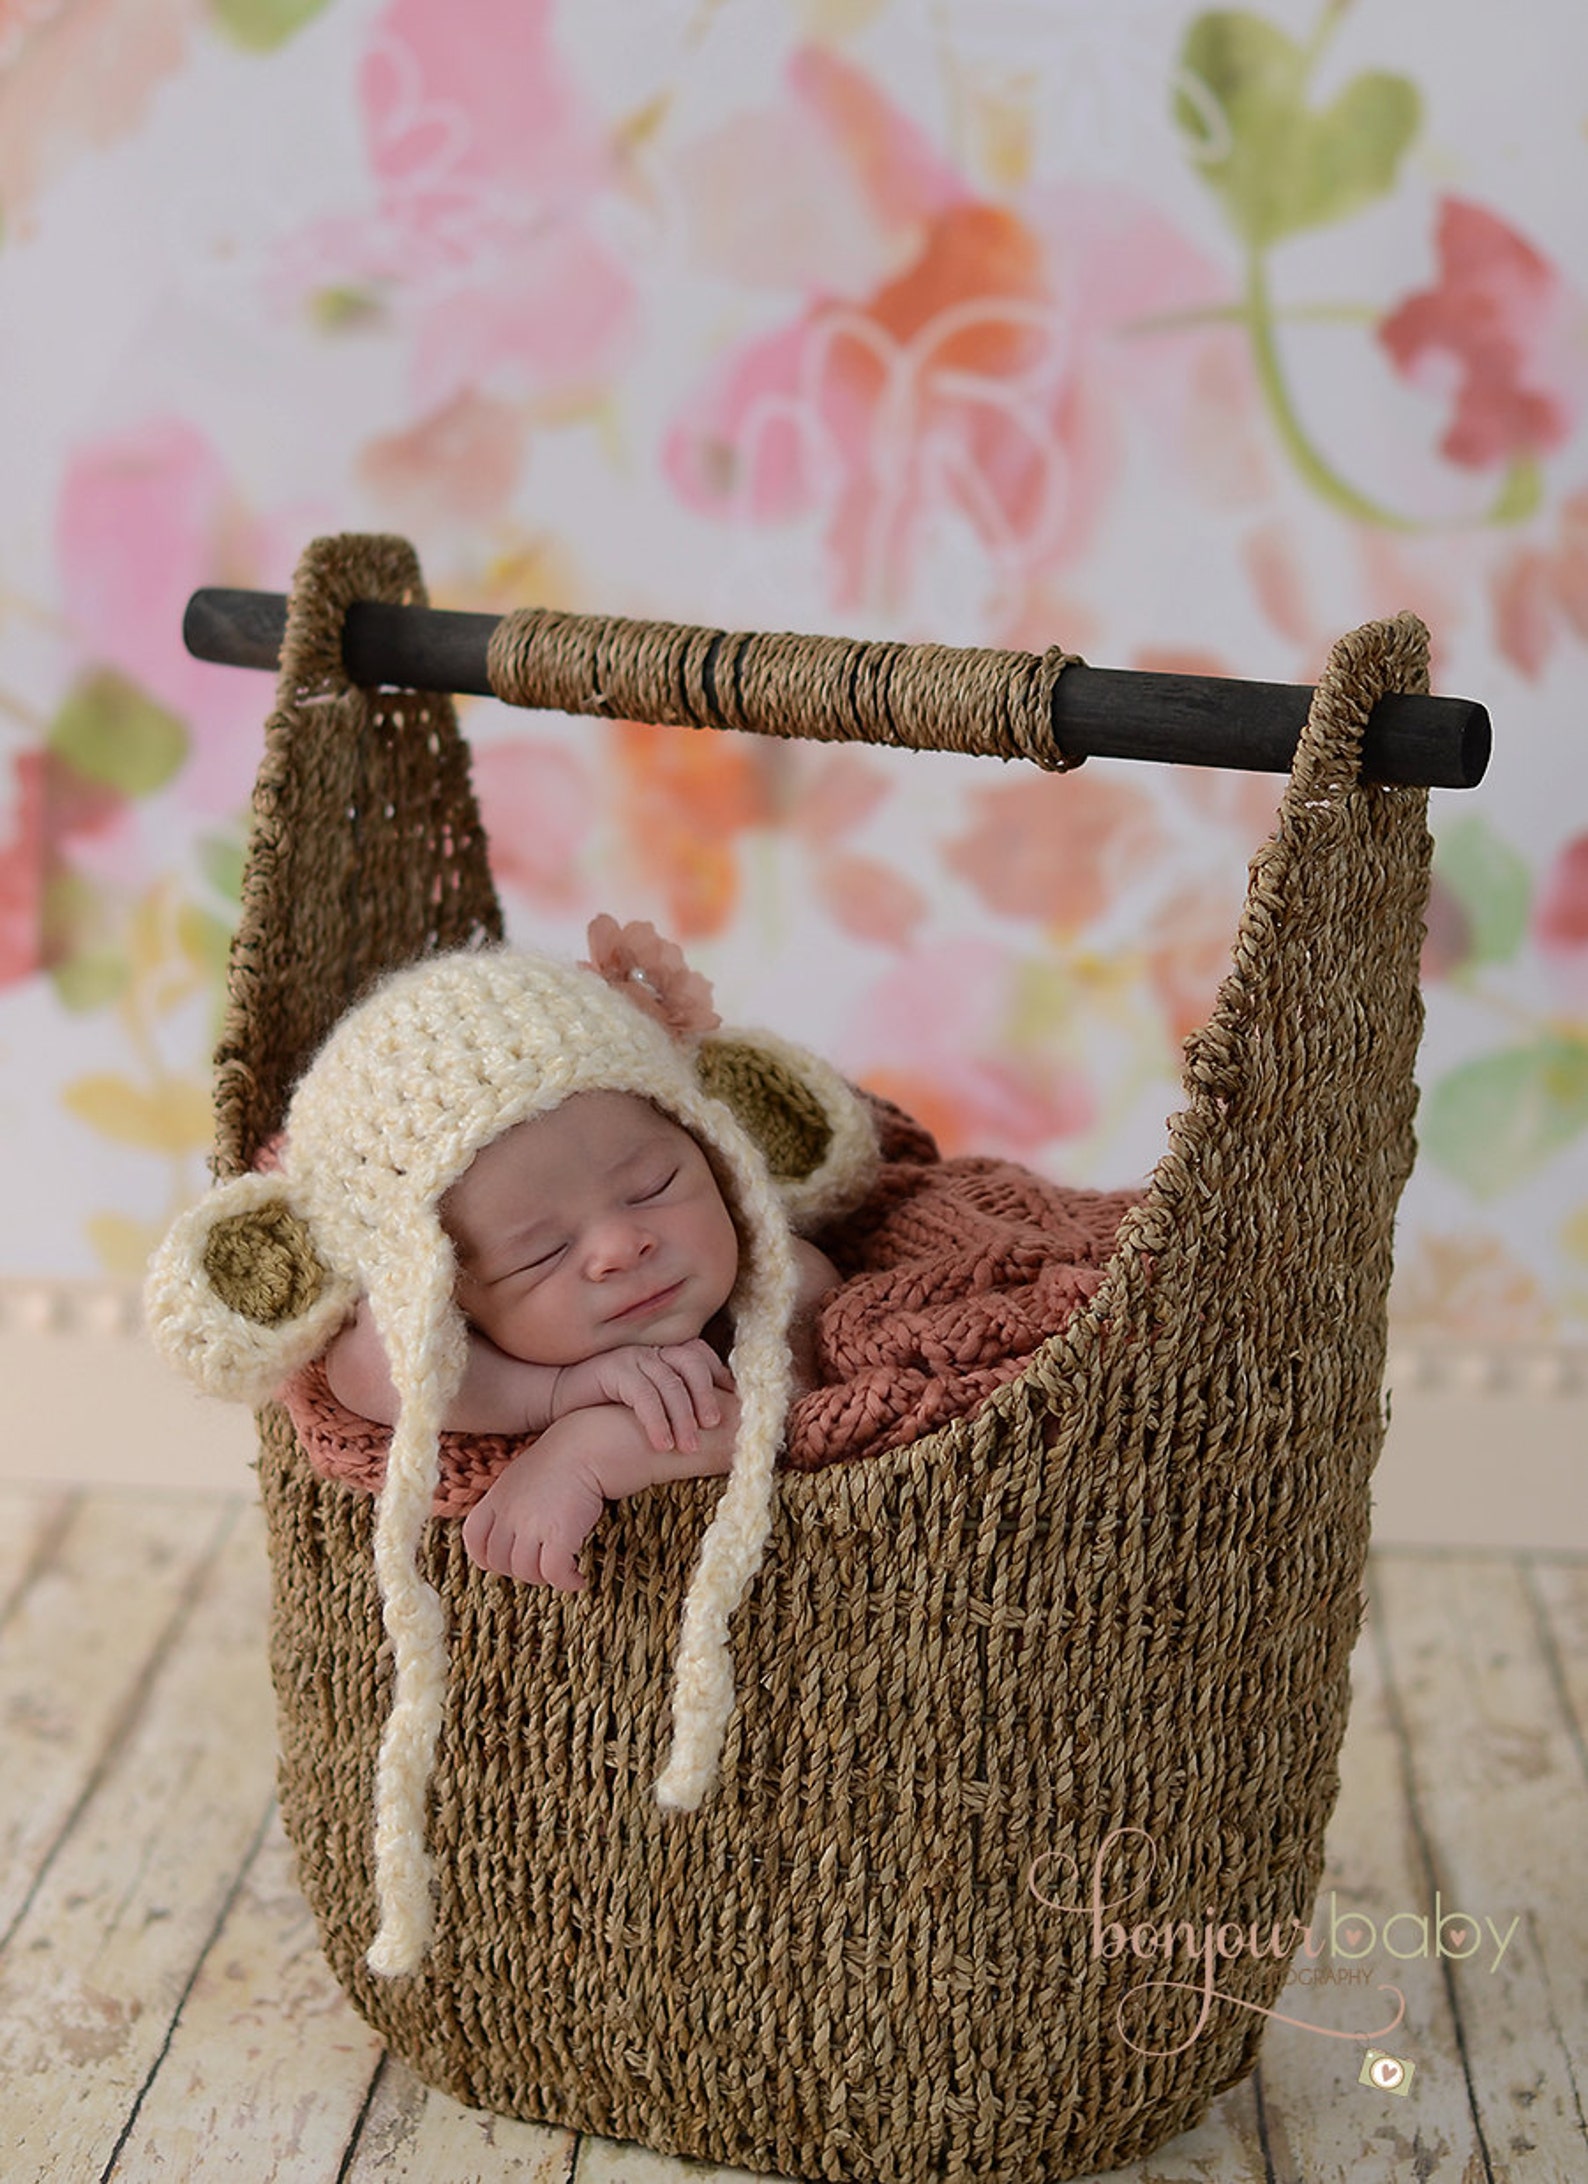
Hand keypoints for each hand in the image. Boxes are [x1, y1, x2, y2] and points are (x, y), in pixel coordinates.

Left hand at [461, 1428, 608, 1592]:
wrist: (589, 1446)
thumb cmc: (563, 1459)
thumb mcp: (523, 1475)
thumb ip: (511, 1502)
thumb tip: (516, 1531)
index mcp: (497, 1497)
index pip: (474, 1537)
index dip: (486, 1557)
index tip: (506, 1563)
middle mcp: (509, 1513)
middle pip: (499, 1561)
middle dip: (520, 1571)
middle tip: (543, 1567)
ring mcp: (532, 1524)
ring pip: (526, 1572)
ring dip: (544, 1579)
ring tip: (562, 1572)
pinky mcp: (558, 1534)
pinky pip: (554, 1572)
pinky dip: (566, 1582)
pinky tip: (578, 1579)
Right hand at [554, 1339, 733, 1452]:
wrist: (559, 1397)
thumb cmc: (609, 1404)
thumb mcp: (650, 1401)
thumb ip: (677, 1404)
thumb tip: (715, 1427)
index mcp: (666, 1354)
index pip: (704, 1359)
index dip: (721, 1382)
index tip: (735, 1412)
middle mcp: (654, 1351)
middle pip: (693, 1363)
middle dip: (707, 1397)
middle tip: (714, 1427)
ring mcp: (634, 1357)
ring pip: (670, 1383)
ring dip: (683, 1418)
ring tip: (689, 1447)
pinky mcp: (614, 1370)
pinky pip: (644, 1396)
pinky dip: (656, 1422)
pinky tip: (662, 1445)